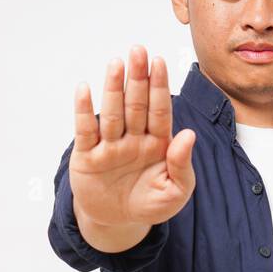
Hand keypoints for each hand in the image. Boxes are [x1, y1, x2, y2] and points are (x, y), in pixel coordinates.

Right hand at [69, 46, 196, 235]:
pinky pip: (85, 131)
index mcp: (157, 143)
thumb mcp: (174, 192)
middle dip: (138, 78)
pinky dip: (83, 111)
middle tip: (138, 50)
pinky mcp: (88, 156)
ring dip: (114, 88)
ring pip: (113, 113)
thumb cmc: (149, 203)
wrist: (118, 221)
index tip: (160, 62)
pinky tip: (84, 89)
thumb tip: (189, 135)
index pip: (160, 111)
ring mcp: (110, 145)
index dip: (159, 87)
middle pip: (136, 104)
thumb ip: (182, 165)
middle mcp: (133, 138)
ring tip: (116, 63)